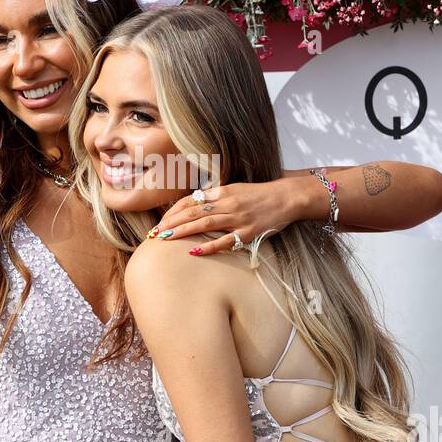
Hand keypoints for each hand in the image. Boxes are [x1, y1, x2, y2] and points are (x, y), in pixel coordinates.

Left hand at [149, 180, 300, 256]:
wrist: (287, 197)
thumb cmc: (260, 195)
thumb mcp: (235, 190)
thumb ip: (216, 197)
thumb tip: (194, 205)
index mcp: (222, 191)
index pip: (190, 201)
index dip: (173, 212)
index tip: (160, 223)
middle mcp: (227, 203)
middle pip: (192, 213)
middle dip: (170, 223)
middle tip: (154, 234)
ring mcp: (238, 218)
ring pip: (204, 224)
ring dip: (182, 232)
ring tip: (165, 239)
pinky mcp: (249, 232)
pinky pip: (226, 241)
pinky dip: (209, 246)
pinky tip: (194, 252)